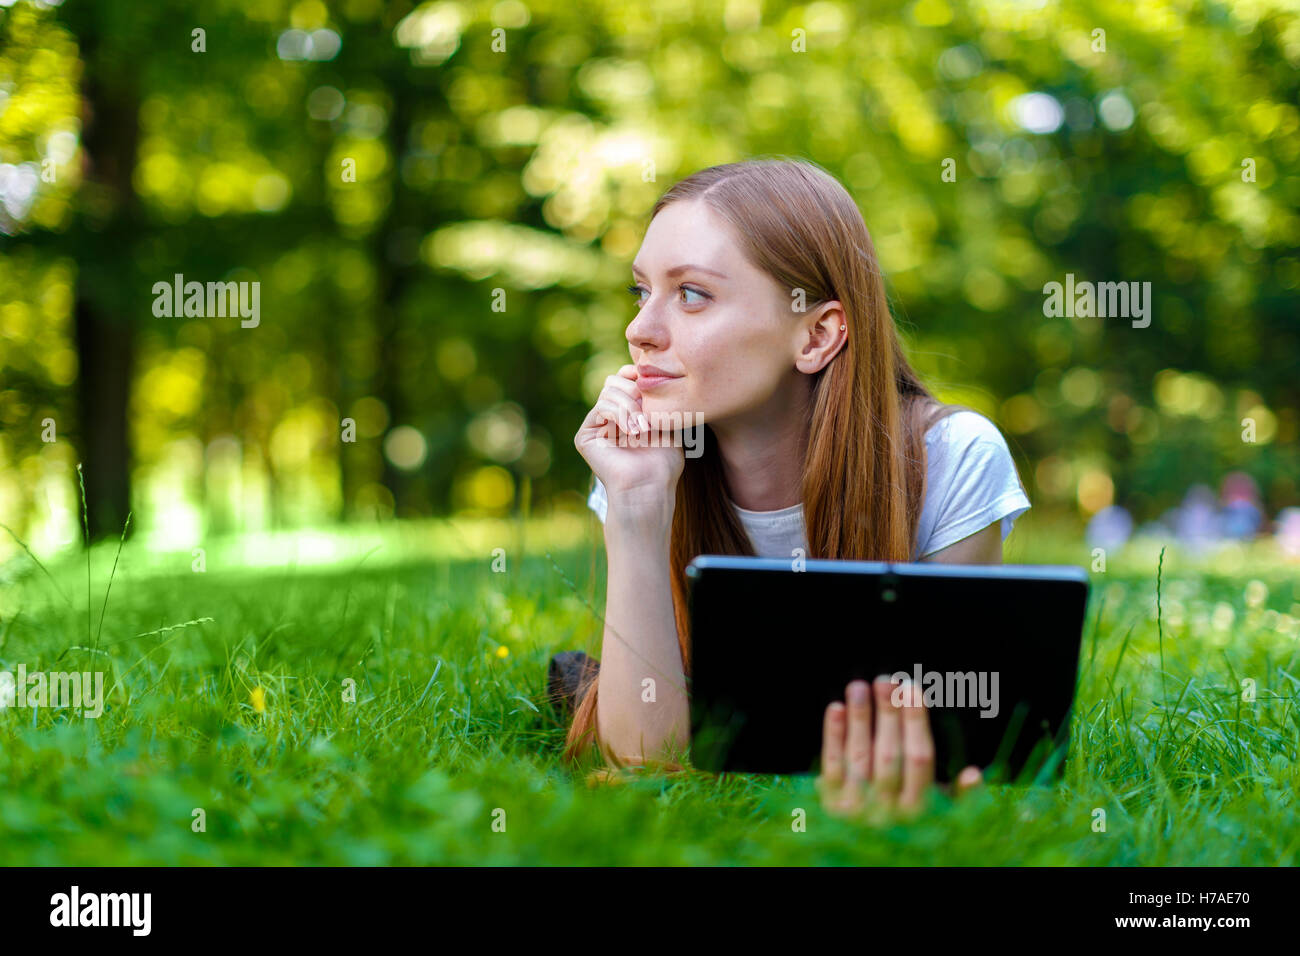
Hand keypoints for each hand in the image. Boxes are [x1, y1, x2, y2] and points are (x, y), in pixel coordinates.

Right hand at [574, 364, 684, 515]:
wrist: (650, 487)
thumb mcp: (666, 421)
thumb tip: (645, 371)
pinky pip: (601, 407)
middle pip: (615, 380)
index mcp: (625, 411)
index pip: (626, 378)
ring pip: (608, 391)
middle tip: (649, 414)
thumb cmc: (663, 461)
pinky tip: (634, 432)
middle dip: (636, 391)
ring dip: (630, 406)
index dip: (639, 377)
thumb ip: (655, 397)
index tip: (656, 388)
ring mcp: (595, 426)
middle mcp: (607, 416)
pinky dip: (621, 414)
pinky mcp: (585, 436)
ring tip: (644, 428)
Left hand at [816, 676, 982, 821]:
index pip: (919, 758)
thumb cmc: (913, 827)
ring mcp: (855, 808)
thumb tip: (975, 774)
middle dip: (888, 714)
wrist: (868, 857)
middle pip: (888, 754)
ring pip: (858, 757)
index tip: (913, 689)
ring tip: (860, 687)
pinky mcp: (829, 804)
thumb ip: (960, 799)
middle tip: (886, 680)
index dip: (916, 721)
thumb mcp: (942, 818)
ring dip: (859, 719)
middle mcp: (886, 811)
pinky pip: (831, 766)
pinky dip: (832, 737)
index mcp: (918, 810)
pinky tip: (836, 709)